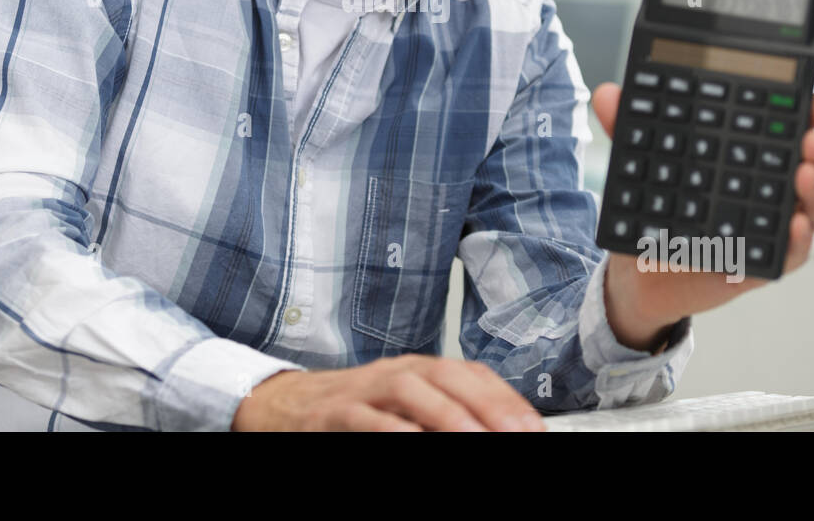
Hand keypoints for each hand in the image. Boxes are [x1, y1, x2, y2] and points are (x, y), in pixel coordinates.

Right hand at [231, 355, 546, 430]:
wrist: (279, 406)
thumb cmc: (349, 411)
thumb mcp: (400, 406)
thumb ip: (440, 413)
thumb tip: (491, 429)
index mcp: (417, 370)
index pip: (472, 375)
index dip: (507, 401)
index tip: (534, 429)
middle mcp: (395, 373)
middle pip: (449, 376)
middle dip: (489, 406)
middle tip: (518, 435)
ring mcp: (363, 390)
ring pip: (411, 391)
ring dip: (449, 416)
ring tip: (478, 440)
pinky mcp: (332, 414)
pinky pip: (367, 420)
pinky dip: (394, 431)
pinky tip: (415, 443)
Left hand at [591, 82, 813, 346]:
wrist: (640, 271)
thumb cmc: (656, 211)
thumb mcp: (642, 165)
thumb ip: (629, 129)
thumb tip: (606, 94)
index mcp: (751, 160)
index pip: (789, 132)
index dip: (808, 114)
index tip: (813, 100)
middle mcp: (770, 191)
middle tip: (810, 139)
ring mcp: (770, 227)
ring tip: (804, 174)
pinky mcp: (761, 263)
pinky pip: (791, 255)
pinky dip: (798, 241)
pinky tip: (795, 225)